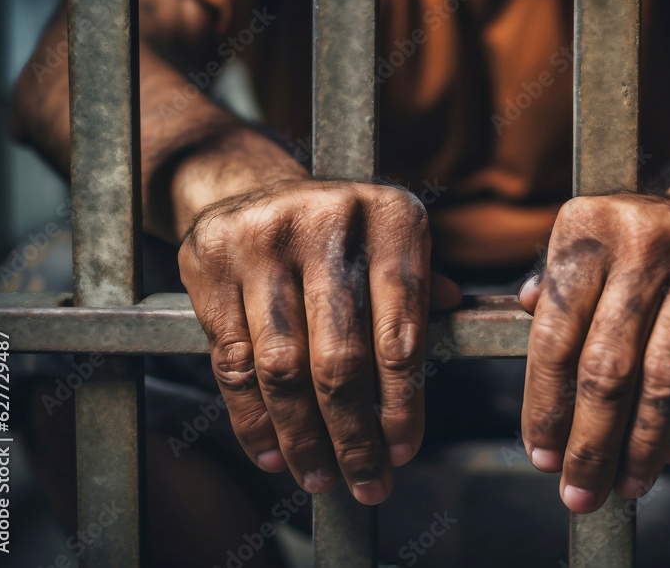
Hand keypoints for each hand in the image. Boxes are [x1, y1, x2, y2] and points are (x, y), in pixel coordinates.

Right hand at [178, 179, 460, 503]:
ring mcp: (264, 241)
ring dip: (303, 438)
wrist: (252, 189)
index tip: (404, 450)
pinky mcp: (211, 266)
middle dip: (354, 435)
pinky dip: (253, 418)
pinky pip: (235, 362)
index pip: (403, 331)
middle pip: (341, 358)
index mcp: (392, 217)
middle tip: (366, 481)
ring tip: (319, 478)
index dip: (404, 403)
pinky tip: (272, 451)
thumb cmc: (342, 234)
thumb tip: (458, 325)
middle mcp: (329, 221)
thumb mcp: (394, 242)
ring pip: (284, 368)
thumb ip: (422, 287)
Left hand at [518, 193, 669, 512]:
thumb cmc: (643, 238)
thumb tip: (521, 316)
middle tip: (579, 489)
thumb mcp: (590, 240)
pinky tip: (668, 451)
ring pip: (664, 380)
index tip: (541, 453)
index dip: (544, 404)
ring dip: (642, 446)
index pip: (554, 333)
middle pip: (607, 367)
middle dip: (590, 442)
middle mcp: (642, 239)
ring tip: (625, 484)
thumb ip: (556, 281)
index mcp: (587, 226)